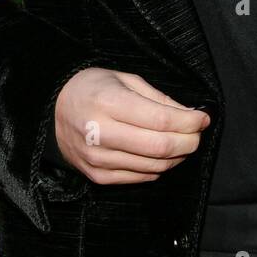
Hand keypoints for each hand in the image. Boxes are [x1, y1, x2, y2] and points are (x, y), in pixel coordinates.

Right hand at [54, 68, 209, 184]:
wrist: (52, 111)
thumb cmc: (91, 89)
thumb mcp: (124, 79)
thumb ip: (157, 97)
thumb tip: (189, 114)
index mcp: (108, 102)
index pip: (162, 120)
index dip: (189, 122)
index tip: (203, 118)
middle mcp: (101, 133)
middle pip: (160, 147)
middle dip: (189, 142)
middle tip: (197, 134)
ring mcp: (98, 159)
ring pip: (153, 167)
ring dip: (176, 156)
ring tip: (182, 143)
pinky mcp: (97, 176)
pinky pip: (139, 178)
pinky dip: (158, 168)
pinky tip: (161, 155)